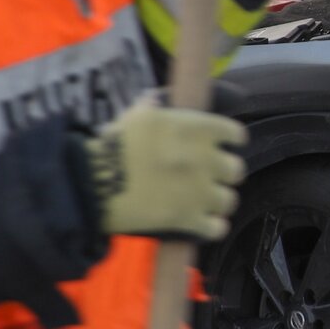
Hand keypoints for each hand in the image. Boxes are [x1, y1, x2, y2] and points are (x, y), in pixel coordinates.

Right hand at [82, 97, 247, 241]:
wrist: (93, 182)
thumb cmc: (114, 144)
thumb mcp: (137, 116)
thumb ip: (155, 107)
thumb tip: (157, 100)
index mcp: (196, 129)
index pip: (235, 134)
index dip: (230, 141)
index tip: (223, 146)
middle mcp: (205, 159)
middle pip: (236, 170)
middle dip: (224, 174)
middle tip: (208, 177)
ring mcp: (199, 191)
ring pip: (229, 200)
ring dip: (218, 202)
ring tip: (203, 203)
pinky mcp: (189, 219)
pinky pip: (217, 228)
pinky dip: (212, 227)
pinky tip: (202, 224)